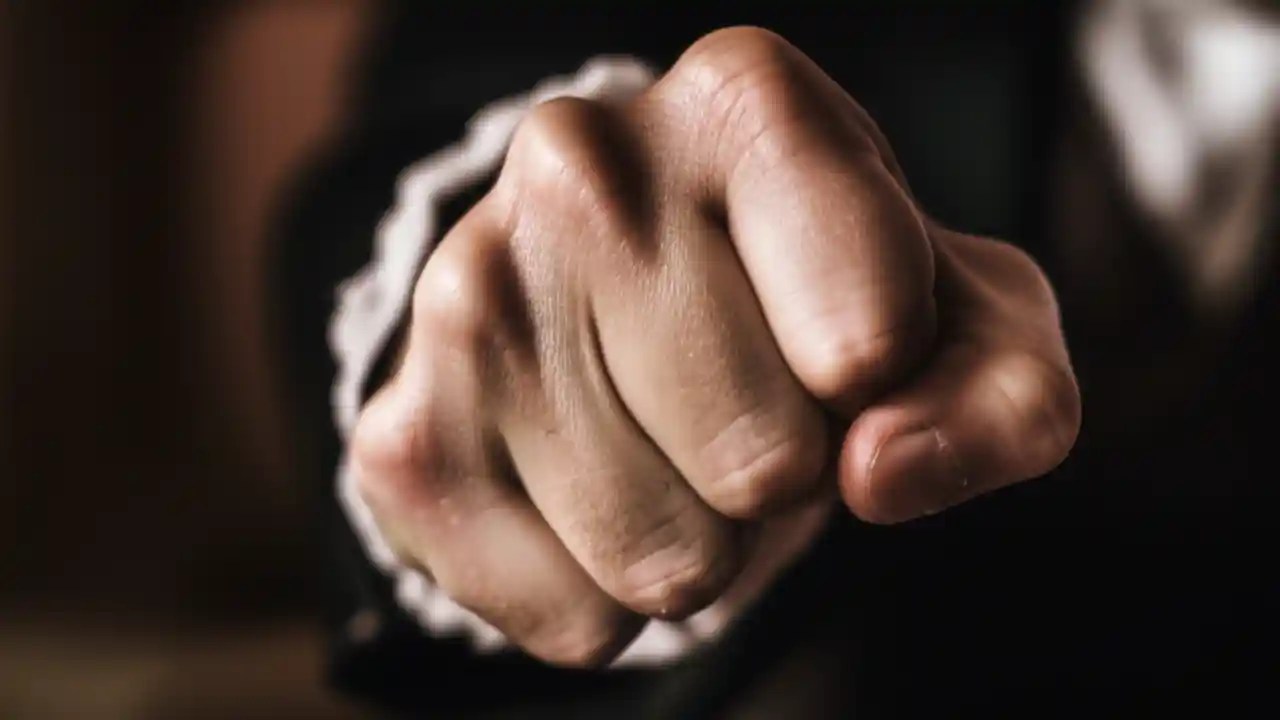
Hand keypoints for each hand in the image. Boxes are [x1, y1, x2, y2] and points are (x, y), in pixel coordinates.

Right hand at [352, 27, 1080, 666]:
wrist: (625, 306)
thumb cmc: (818, 300)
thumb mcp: (964, 328)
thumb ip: (999, 397)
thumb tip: (877, 473)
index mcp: (746, 101)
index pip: (872, 340)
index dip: (882, 383)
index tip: (841, 339)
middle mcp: (583, 165)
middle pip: (766, 462)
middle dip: (782, 471)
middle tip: (739, 395)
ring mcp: (470, 296)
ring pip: (666, 561)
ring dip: (702, 539)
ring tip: (666, 439)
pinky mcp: (402, 435)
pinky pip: (574, 618)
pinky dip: (613, 598)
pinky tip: (591, 494)